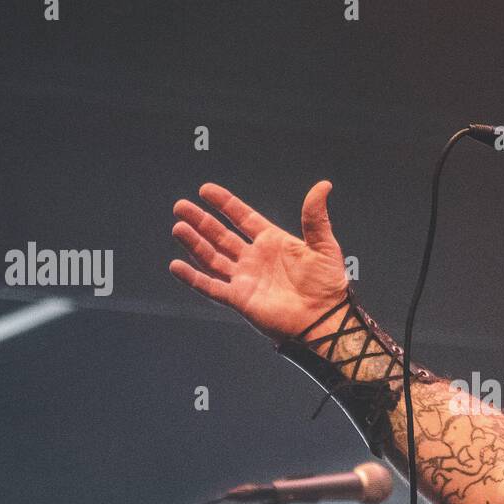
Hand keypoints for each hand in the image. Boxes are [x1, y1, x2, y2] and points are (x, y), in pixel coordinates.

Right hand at [169, 181, 347, 341]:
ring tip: (178, 227)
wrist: (325, 318)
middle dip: (200, 221)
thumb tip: (323, 185)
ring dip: (194, 243)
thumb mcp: (324, 246)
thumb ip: (316, 217)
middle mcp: (254, 259)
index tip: (205, 190)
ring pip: (212, 258)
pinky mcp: (240, 299)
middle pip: (220, 236)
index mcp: (272, 242)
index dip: (224, 204)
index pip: (242, 217)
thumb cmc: (328, 285)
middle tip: (181, 206)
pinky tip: (176, 265)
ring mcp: (245, 279)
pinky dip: (193, 278)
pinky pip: (211, 287)